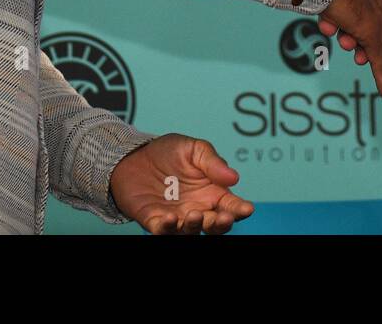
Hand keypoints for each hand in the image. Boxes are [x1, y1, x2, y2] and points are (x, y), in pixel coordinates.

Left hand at [110, 134, 253, 233]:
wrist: (134, 156)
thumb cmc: (168, 152)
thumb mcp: (193, 149)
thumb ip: (213, 162)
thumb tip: (234, 178)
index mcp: (212, 193)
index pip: (231, 205)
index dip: (240, 209)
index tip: (247, 208)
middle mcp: (198, 209)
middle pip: (215, 225)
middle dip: (221, 224)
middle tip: (223, 217)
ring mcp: (177, 218)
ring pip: (191, 232)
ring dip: (195, 227)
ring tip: (194, 215)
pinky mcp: (155, 222)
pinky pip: (163, 232)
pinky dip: (167, 229)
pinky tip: (170, 218)